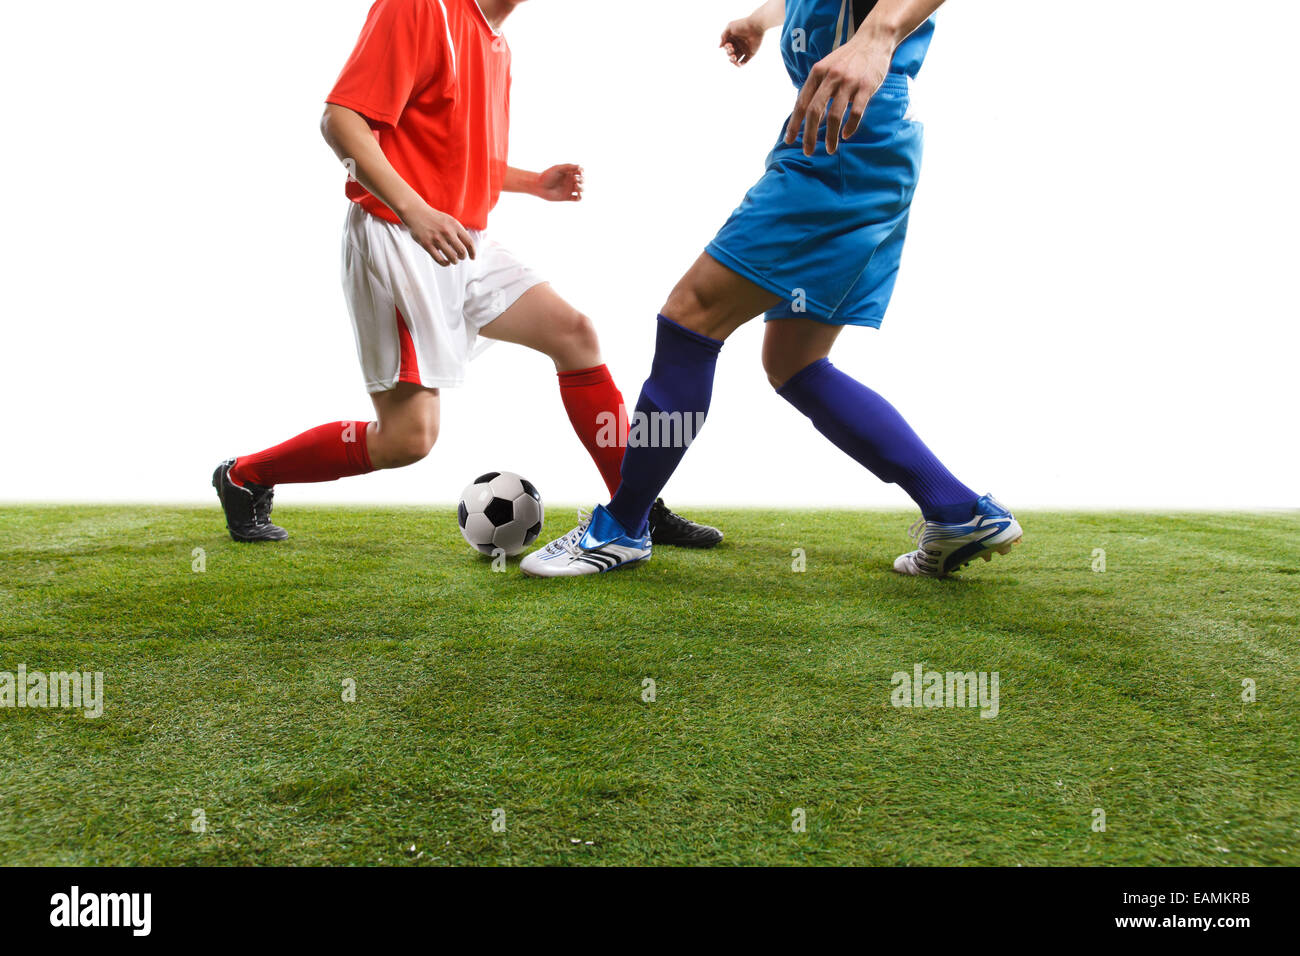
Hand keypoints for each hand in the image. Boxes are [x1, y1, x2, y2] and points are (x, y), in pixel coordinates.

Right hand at [403, 203, 475, 266]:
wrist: (416, 212)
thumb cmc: (434, 218)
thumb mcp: (450, 220)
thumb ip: (459, 231)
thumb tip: (469, 245)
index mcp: (454, 225)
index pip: (469, 242)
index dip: (473, 252)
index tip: (472, 257)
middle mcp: (447, 232)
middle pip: (462, 251)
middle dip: (463, 257)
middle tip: (461, 257)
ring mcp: (436, 239)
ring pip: (452, 257)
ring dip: (454, 261)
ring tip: (453, 260)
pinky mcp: (427, 245)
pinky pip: (439, 259)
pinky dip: (445, 263)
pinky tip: (446, 262)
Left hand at [534, 164, 583, 201]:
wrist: (539, 186)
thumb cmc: (547, 176)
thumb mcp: (557, 168)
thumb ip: (568, 166)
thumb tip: (580, 166)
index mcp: (568, 173)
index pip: (580, 171)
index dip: (582, 171)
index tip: (579, 172)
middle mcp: (570, 181)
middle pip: (582, 180)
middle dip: (581, 179)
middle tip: (575, 180)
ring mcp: (569, 189)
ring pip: (581, 189)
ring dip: (581, 187)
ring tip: (576, 186)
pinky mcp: (567, 197)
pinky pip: (577, 199)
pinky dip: (580, 197)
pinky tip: (578, 194)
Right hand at [721, 16, 765, 65]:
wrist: (755, 26)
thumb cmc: (742, 25)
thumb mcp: (729, 27)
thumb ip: (723, 36)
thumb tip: (720, 47)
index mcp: (733, 39)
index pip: (726, 47)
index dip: (726, 48)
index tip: (729, 44)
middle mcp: (738, 45)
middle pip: (730, 54)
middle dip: (729, 53)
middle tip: (732, 49)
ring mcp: (744, 50)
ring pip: (736, 59)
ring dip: (733, 61)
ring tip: (734, 57)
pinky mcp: (750, 53)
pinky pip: (744, 62)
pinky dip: (740, 65)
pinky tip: (738, 64)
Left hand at [784, 40, 891, 155]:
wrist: (874, 39)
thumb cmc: (848, 58)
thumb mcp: (827, 67)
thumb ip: (817, 87)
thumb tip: (805, 113)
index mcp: (817, 72)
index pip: (802, 103)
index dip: (794, 124)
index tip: (790, 140)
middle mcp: (831, 77)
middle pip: (815, 112)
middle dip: (809, 135)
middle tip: (808, 151)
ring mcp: (849, 82)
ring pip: (835, 115)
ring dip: (831, 136)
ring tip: (830, 149)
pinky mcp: (866, 86)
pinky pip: (856, 112)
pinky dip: (850, 126)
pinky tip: (846, 135)